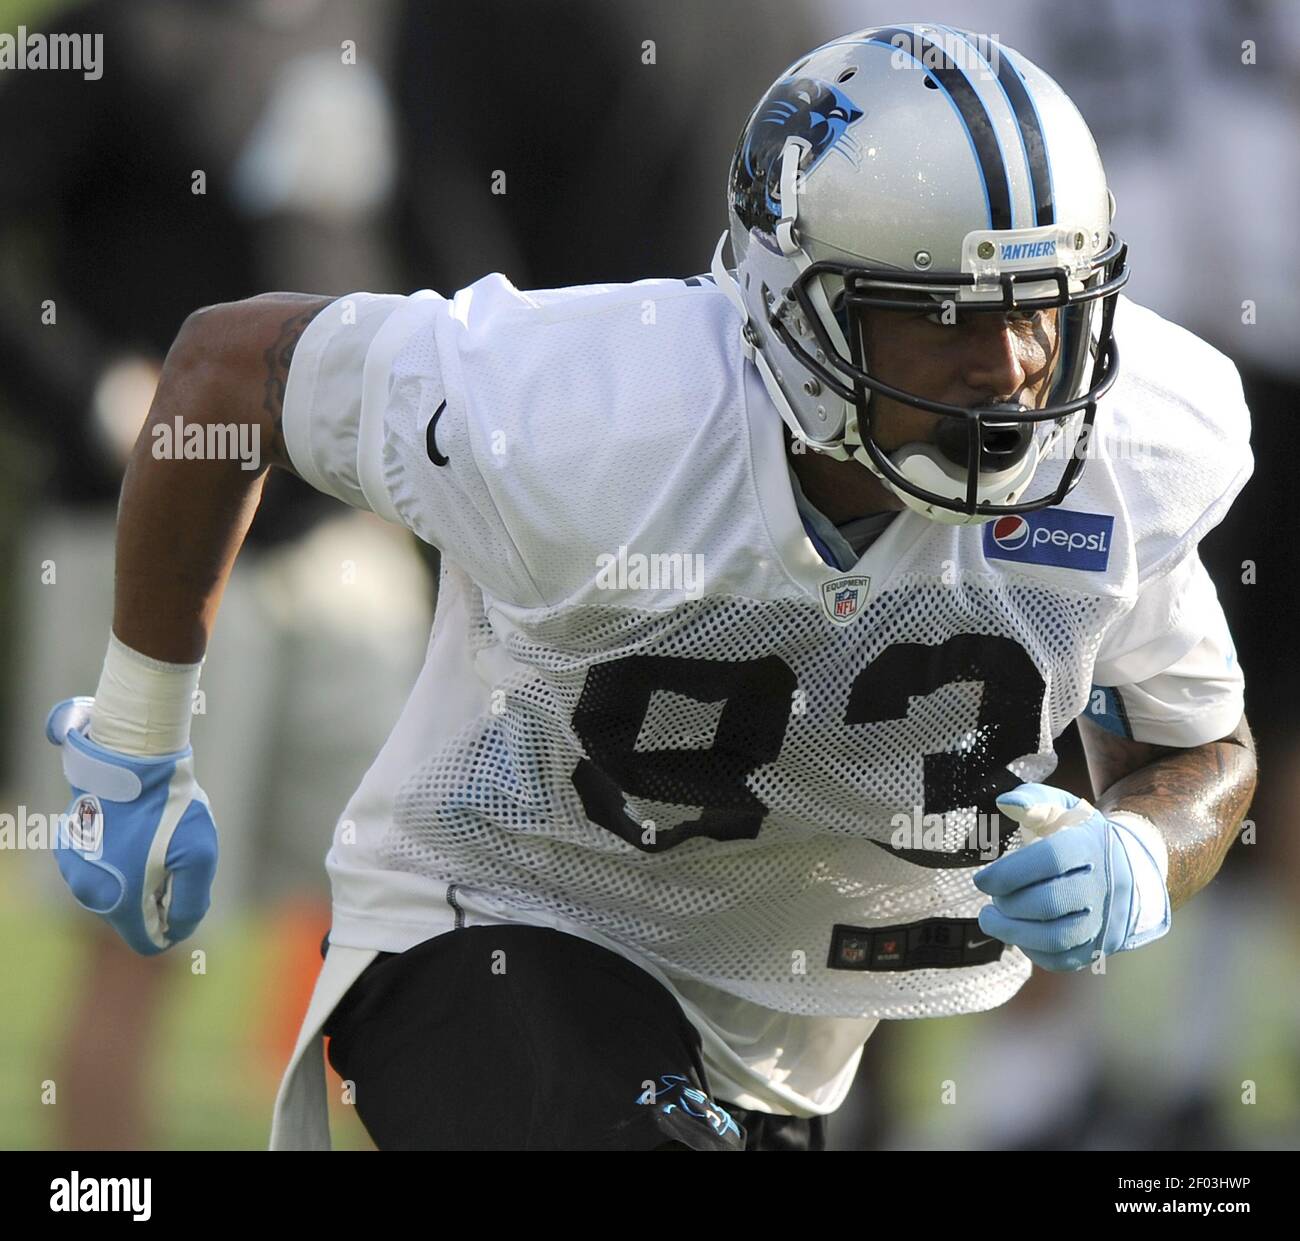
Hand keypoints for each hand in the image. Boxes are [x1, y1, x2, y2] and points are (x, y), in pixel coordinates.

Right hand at [46, 697, 217, 955]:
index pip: (147, 941)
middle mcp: (89, 893)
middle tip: (173, 858)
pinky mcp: (70, 846)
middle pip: (132, 915)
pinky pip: (101, 865)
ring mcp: (75, 870)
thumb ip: (191, 903)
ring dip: (138, 875)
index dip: (171, 928)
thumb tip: (180, 930)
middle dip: (157, 896)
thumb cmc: (169, 809)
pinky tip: (134, 828)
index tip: (183, 897)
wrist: (132, 761)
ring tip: (155, 838)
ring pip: (117, 889)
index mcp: (119, 902)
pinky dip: (119, 856)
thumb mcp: (199, 857)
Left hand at [973, 783, 1170, 971]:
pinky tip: (1017, 933)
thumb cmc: (1082, 836)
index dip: (1009, 872)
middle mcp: (1104, 886)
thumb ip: (1033, 799)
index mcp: (1092, 847)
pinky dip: (1031, 950)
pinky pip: (1061, 959)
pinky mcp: (1100, 948)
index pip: (1050, 860)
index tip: (981, 880)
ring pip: (1056, 938)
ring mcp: (1105, 921)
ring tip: (991, 919)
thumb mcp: (1063, 809)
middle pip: (1050, 903)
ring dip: (1012, 932)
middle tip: (991, 899)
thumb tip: (1004, 802)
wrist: (1132, 870)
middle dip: (1008, 903)